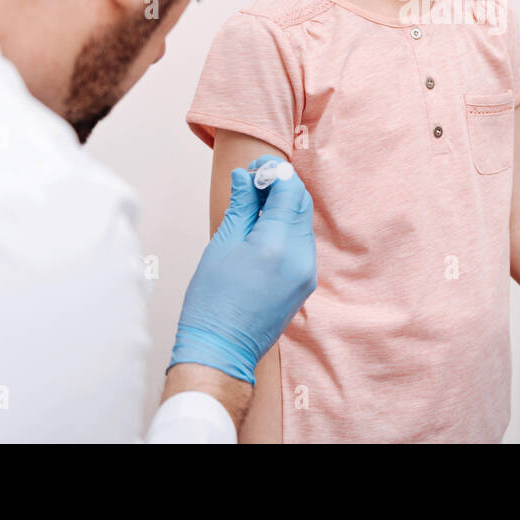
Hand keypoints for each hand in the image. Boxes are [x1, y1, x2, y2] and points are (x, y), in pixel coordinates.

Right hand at [169, 154, 316, 384]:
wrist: (221, 350)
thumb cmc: (212, 301)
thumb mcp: (221, 244)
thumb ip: (240, 206)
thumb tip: (245, 177)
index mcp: (277, 244)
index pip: (290, 189)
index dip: (273, 172)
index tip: (253, 170)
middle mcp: (301, 257)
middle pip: (301, 203)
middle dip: (280, 186)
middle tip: (252, 182)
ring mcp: (307, 272)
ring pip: (303, 222)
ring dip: (284, 206)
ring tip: (254, 205)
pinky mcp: (305, 283)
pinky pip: (302, 243)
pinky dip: (287, 228)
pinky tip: (263, 229)